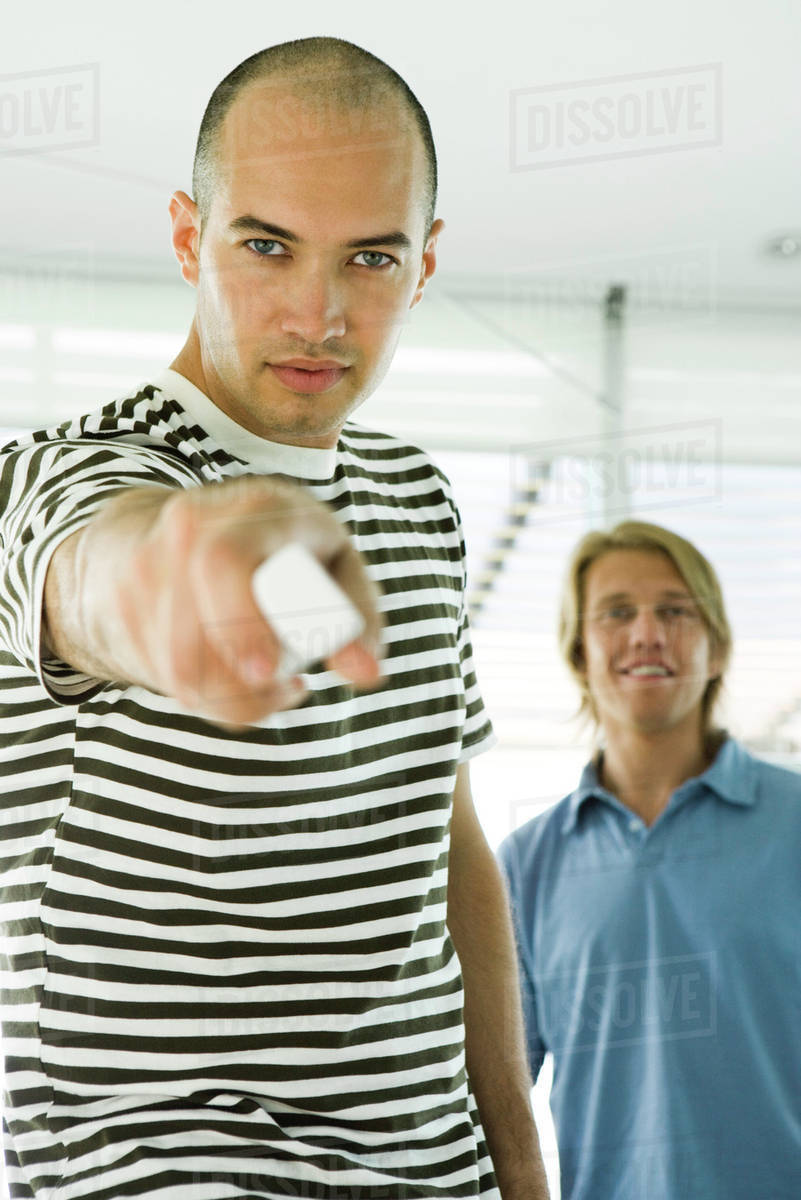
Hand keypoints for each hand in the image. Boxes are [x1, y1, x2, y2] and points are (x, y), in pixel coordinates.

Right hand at [103, 476, 381, 724]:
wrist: (193, 529)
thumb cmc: (289, 552)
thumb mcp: (332, 563)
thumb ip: (355, 616)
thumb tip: (367, 675)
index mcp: (254, 505)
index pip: (226, 561)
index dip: (244, 624)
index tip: (270, 673)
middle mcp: (190, 523)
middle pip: (193, 624)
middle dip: (231, 677)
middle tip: (273, 688)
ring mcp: (148, 563)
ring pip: (178, 662)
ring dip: (228, 693)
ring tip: (268, 682)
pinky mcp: (125, 601)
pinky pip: (163, 673)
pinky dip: (206, 693)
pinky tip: (230, 675)